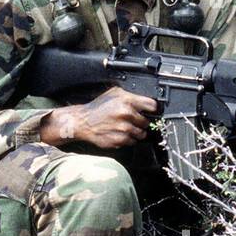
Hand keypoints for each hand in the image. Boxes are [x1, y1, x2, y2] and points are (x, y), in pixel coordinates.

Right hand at [40, 87, 159, 148]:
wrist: (83, 122)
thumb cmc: (98, 107)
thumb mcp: (114, 93)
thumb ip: (131, 95)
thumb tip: (146, 99)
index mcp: (126, 101)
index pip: (152, 106)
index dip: (152, 109)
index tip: (151, 111)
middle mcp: (126, 115)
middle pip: (147, 122)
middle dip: (141, 121)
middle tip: (131, 120)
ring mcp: (123, 129)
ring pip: (141, 134)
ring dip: (135, 132)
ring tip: (124, 127)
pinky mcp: (119, 140)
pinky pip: (132, 142)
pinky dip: (127, 139)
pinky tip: (119, 133)